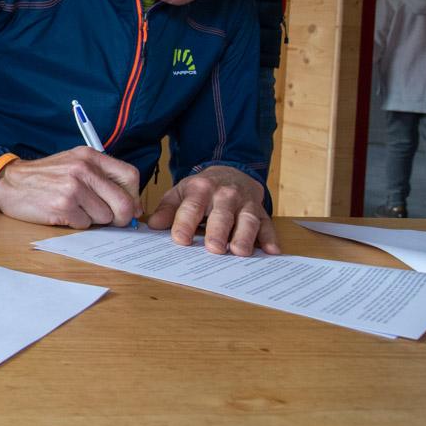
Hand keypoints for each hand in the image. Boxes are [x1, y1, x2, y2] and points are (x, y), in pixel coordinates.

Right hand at [0, 147, 140, 228]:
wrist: (9, 182)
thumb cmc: (45, 177)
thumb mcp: (74, 164)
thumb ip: (102, 178)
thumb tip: (133, 207)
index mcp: (89, 156)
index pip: (130, 176)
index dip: (134, 196)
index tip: (130, 207)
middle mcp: (83, 169)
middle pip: (123, 202)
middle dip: (122, 217)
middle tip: (112, 221)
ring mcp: (72, 188)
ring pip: (105, 217)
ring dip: (94, 219)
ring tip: (76, 209)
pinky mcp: (62, 206)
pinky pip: (85, 224)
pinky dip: (77, 223)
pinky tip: (63, 213)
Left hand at [147, 166, 278, 256]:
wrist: (231, 173)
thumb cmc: (202, 189)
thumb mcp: (180, 193)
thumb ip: (167, 209)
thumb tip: (153, 225)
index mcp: (201, 189)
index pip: (191, 207)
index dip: (185, 223)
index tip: (180, 240)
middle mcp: (225, 195)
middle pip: (222, 214)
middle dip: (218, 231)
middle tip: (214, 249)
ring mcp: (245, 203)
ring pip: (248, 219)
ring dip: (245, 236)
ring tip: (240, 252)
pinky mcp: (262, 212)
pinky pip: (268, 225)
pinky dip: (271, 238)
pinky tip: (272, 250)